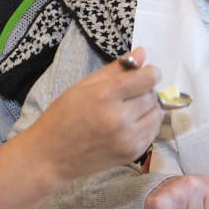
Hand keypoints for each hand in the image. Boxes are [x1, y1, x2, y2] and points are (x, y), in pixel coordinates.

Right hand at [34, 47, 162, 180]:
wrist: (51, 155)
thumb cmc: (63, 116)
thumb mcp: (83, 86)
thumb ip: (115, 69)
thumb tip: (141, 53)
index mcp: (104, 95)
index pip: (146, 78)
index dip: (150, 73)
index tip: (145, 73)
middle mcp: (119, 118)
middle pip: (152, 95)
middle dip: (145, 90)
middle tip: (128, 94)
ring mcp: (127, 138)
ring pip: (157, 114)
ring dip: (149, 108)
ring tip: (130, 109)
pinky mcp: (132, 153)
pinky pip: (153, 132)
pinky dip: (147, 124)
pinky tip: (130, 123)